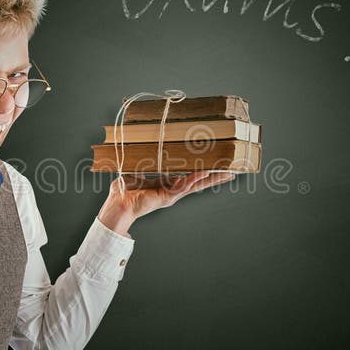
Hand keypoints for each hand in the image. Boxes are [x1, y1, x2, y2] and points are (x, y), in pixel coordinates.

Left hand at [96, 170, 237, 236]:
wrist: (118, 203)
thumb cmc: (124, 190)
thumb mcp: (137, 170)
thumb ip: (144, 161)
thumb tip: (143, 145)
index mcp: (167, 185)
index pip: (189, 177)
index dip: (203, 172)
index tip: (215, 167)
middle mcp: (172, 191)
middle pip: (198, 183)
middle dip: (215, 177)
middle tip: (231, 172)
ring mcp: (171, 195)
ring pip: (195, 185)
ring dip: (210, 177)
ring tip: (225, 172)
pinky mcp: (167, 197)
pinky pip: (184, 186)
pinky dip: (194, 179)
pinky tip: (203, 173)